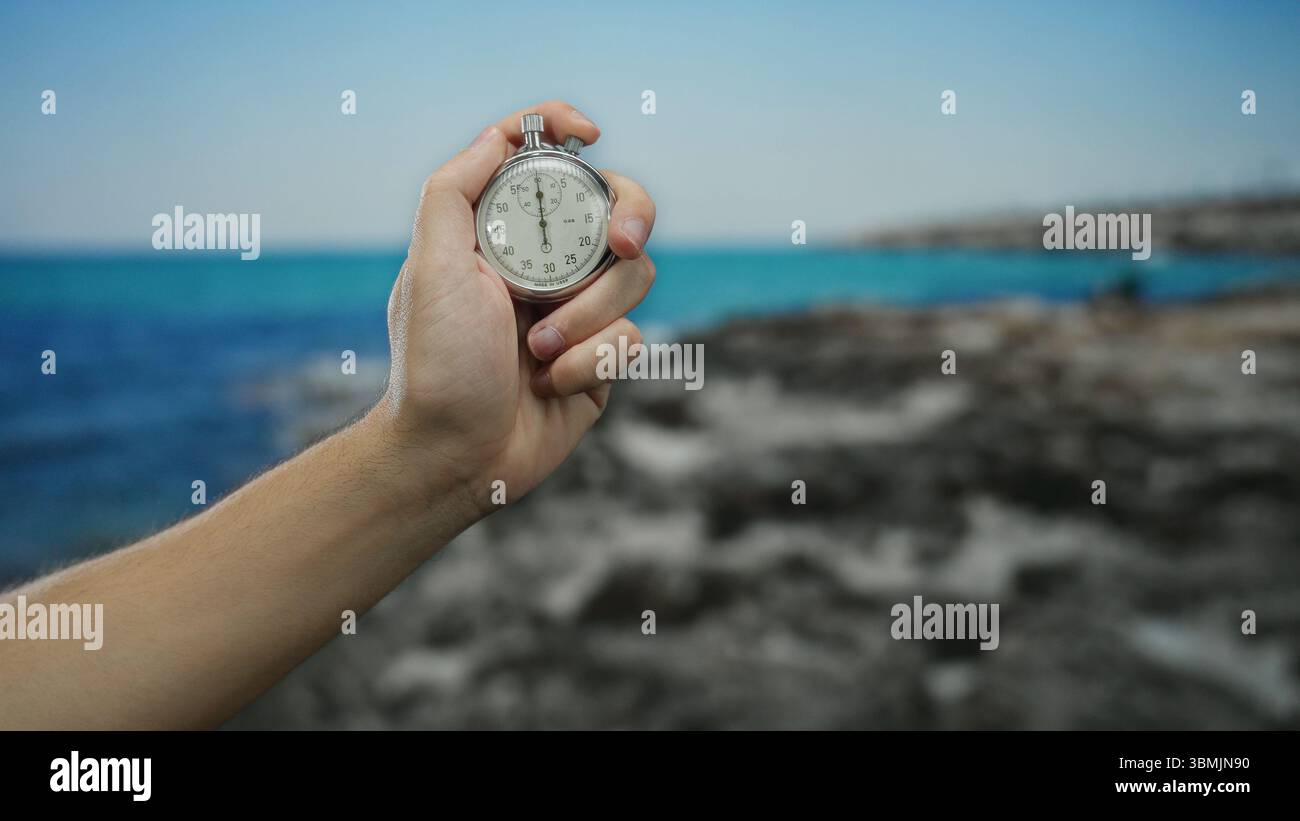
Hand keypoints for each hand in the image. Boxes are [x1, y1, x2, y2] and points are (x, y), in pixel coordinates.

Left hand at [373, 100, 656, 515]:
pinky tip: (552, 383)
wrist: (456, 457)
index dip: (567, 131)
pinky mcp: (601, 359)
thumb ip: (455, 191)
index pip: (543, 162)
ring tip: (539, 349)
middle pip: (615, 209)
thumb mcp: (430, 267)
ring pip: (633, 276)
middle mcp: (544, 266)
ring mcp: (577, 311)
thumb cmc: (434, 366)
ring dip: (589, 314)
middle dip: (628, 218)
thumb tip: (498, 136)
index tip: (590, 133)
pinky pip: (632, 336)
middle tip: (621, 242)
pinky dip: (592, 360)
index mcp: (502, 235)